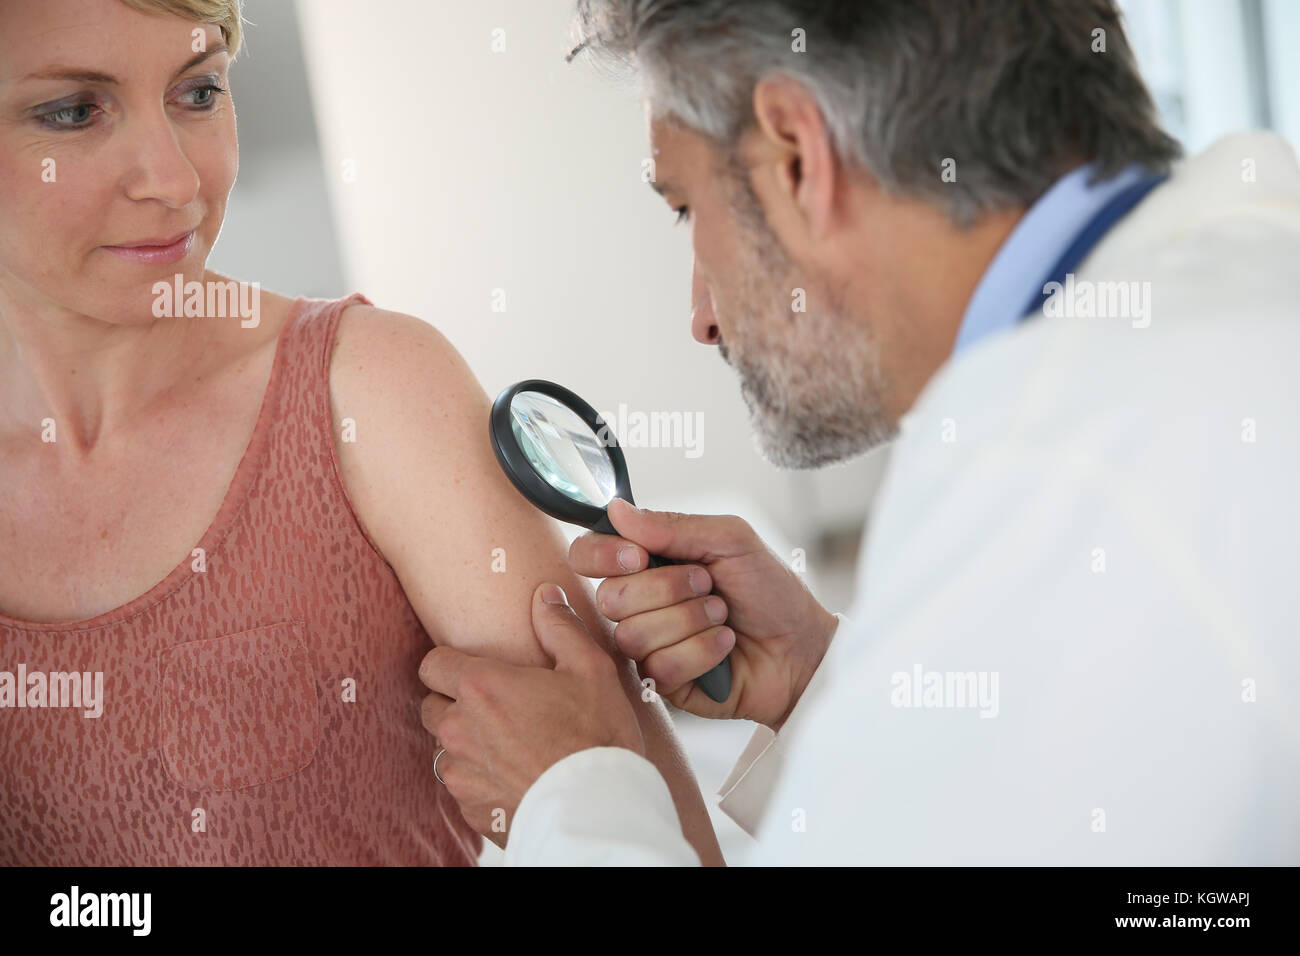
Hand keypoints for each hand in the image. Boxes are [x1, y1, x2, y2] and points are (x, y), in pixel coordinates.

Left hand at [418, 583, 644, 847]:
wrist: (599, 810)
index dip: (451, 663)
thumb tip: (545, 595)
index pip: (431, 664)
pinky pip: (463, 787)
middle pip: (431, 706)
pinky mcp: (471, 809)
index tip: (476, 668)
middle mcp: (459, 729)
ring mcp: (461, 774)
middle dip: (455, 703)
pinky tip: (516, 775)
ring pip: (445, 750)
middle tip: (497, 706)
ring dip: (467, 743)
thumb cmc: (598, 735)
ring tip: (509, 744)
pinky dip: (481, 779)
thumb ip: (560, 628)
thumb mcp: (590, 669)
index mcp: (481, 687)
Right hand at [569, 498, 838, 729]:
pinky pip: (659, 666)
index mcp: (647, 562)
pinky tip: (724, 646)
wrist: (803, 646)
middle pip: (610, 597)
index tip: (639, 557)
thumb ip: (672, 526)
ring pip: (632, 634)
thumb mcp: (729, 540)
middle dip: (669, 588)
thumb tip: (617, 510)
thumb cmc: (770, 589)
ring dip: (690, 620)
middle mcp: (640, 603)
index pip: (588, 554)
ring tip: (722, 617)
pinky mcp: (663, 683)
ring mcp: (648, 645)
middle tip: (709, 585)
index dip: (603, 555)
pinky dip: (702, 651)